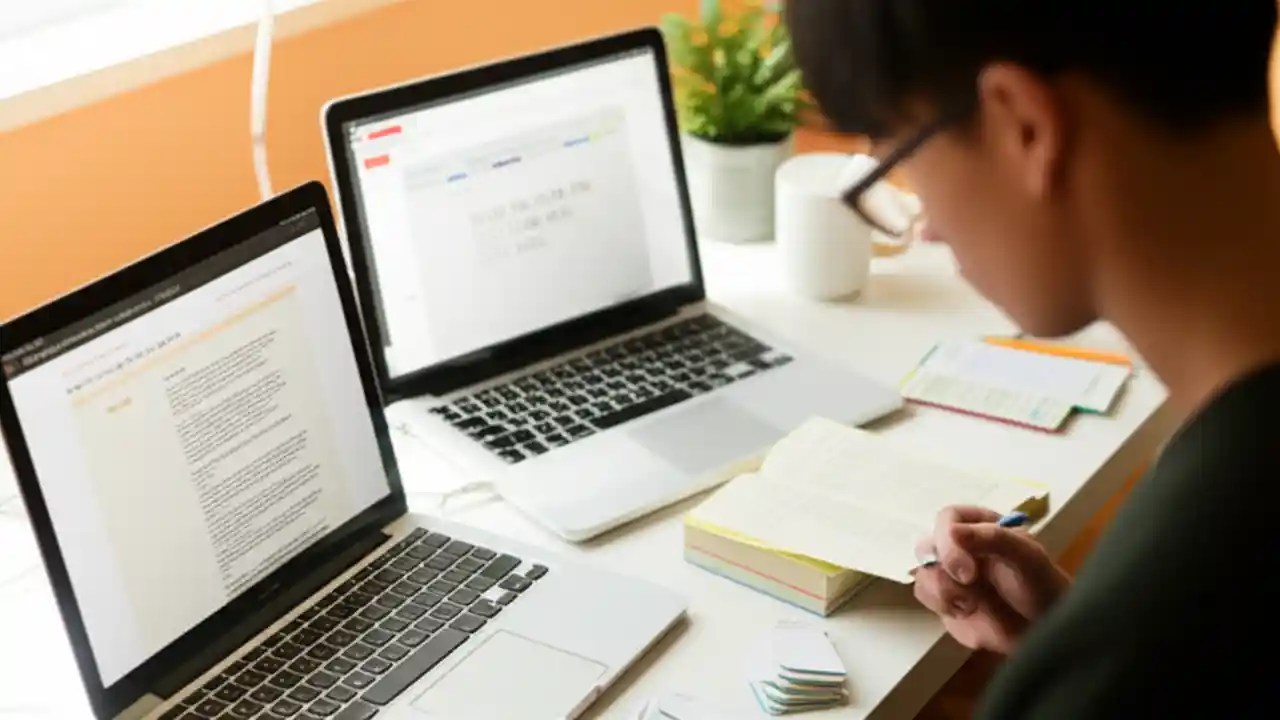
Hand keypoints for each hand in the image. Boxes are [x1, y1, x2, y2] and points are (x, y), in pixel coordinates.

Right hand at [912, 506, 1070, 653]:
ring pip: (924, 583)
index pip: (947, 520)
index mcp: (978, 526)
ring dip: (949, 599)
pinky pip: (935, 609)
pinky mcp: (947, 607)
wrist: (1051, 628)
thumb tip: (952, 531)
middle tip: (968, 600)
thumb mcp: (1028, 557)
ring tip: (980, 609)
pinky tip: (981, 621)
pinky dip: (959, 618)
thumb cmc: (1043, 585)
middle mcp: (958, 549)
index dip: (947, 543)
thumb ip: (994, 539)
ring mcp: (949, 579)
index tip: (966, 573)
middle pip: (926, 551)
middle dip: (943, 577)